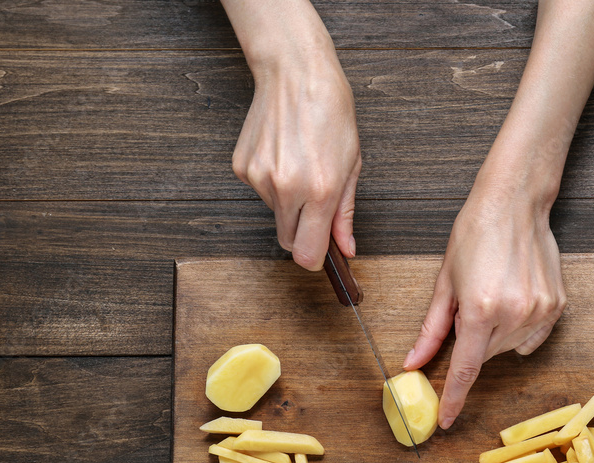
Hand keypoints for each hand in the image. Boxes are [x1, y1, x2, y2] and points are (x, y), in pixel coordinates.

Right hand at [226, 1, 360, 269]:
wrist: (296, 74)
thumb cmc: (330, 114)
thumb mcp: (352, 165)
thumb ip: (345, 213)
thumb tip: (345, 248)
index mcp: (320, 190)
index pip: (307, 254)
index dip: (316, 258)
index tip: (323, 252)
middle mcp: (286, 188)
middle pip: (288, 242)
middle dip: (303, 234)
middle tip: (317, 208)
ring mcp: (259, 178)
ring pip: (276, 215)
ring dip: (289, 204)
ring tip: (302, 168)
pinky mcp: (241, 167)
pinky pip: (260, 193)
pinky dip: (273, 184)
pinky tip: (284, 157)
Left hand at [403, 177, 566, 428]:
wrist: (514, 203)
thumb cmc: (476, 233)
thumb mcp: (445, 282)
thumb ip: (431, 329)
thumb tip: (414, 361)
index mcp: (480, 309)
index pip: (465, 369)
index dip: (453, 398)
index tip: (444, 421)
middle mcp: (514, 314)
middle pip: (485, 355)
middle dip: (472, 340)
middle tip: (470, 304)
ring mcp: (539, 311)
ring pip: (508, 348)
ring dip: (495, 333)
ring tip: (493, 293)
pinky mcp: (557, 306)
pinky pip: (532, 337)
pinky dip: (518, 327)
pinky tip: (513, 298)